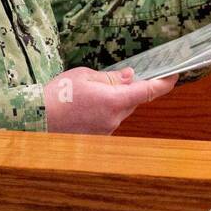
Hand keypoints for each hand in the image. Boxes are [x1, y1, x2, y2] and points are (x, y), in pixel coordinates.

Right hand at [43, 67, 177, 134]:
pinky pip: (109, 119)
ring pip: (121, 110)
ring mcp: (107, 130)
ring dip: (115, 99)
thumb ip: (111, 78)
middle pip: (134, 101)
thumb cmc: (59, 94)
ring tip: (91, 91)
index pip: (148, 92)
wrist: (36, 119)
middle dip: (131, 88)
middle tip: (121, 75)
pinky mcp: (98, 137)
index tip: (174, 74)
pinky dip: (105, 109)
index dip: (164, 83)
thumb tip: (130, 77)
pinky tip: (86, 104)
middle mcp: (115, 119)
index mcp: (114, 101)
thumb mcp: (85, 76)